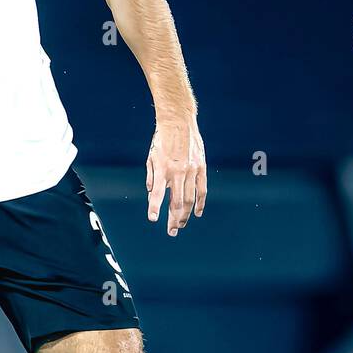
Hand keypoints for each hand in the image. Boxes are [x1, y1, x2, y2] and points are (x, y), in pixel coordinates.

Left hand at [146, 114, 206, 234]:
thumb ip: (151, 177)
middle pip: (177, 202)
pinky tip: (198, 213)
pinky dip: (200, 203)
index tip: (153, 219)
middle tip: (172, 231)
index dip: (155, 208)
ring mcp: (191, 171)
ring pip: (190, 199)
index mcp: (162, 170)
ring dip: (185, 215)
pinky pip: (202, 190)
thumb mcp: (150, 157)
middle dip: (173, 219)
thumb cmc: (161, 139)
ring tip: (181, 224)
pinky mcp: (201, 168)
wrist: (178, 122)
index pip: (158, 194)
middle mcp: (177, 172)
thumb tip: (152, 194)